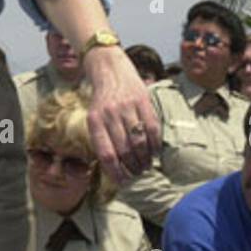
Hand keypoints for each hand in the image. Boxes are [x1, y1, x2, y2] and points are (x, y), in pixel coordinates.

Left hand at [84, 47, 160, 184]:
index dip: (116, 172)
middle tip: (138, 173)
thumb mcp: (94, 116)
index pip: (106, 154)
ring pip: (139, 141)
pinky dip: (155, 143)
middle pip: (124, 151)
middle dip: (133, 167)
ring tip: (146, 164)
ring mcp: (126, 106)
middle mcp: (109, 114)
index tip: (123, 182)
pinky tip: (155, 151)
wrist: (110, 68)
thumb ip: (102, 138)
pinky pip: (152, 127)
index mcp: (94, 121)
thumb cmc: (102, 99)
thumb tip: (114, 168)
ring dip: (145, 158)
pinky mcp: (142, 100)